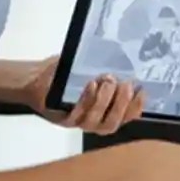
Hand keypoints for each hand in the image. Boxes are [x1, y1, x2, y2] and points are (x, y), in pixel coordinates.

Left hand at [25, 57, 143, 134]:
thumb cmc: (68, 74)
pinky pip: (75, 115)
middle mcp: (93, 122)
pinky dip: (85, 100)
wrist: (38, 78)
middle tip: (124, 84)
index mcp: (105, 112)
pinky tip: (90, 85)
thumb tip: (126, 56)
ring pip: (95, 122)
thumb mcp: (89, 69)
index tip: (141, 90)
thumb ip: (105, 68)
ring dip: (104, 101)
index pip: (126, 117)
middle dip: (121, 104)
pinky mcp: (60, 118)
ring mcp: (77, 122)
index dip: (136, 107)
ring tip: (106, 81)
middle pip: (111, 124)